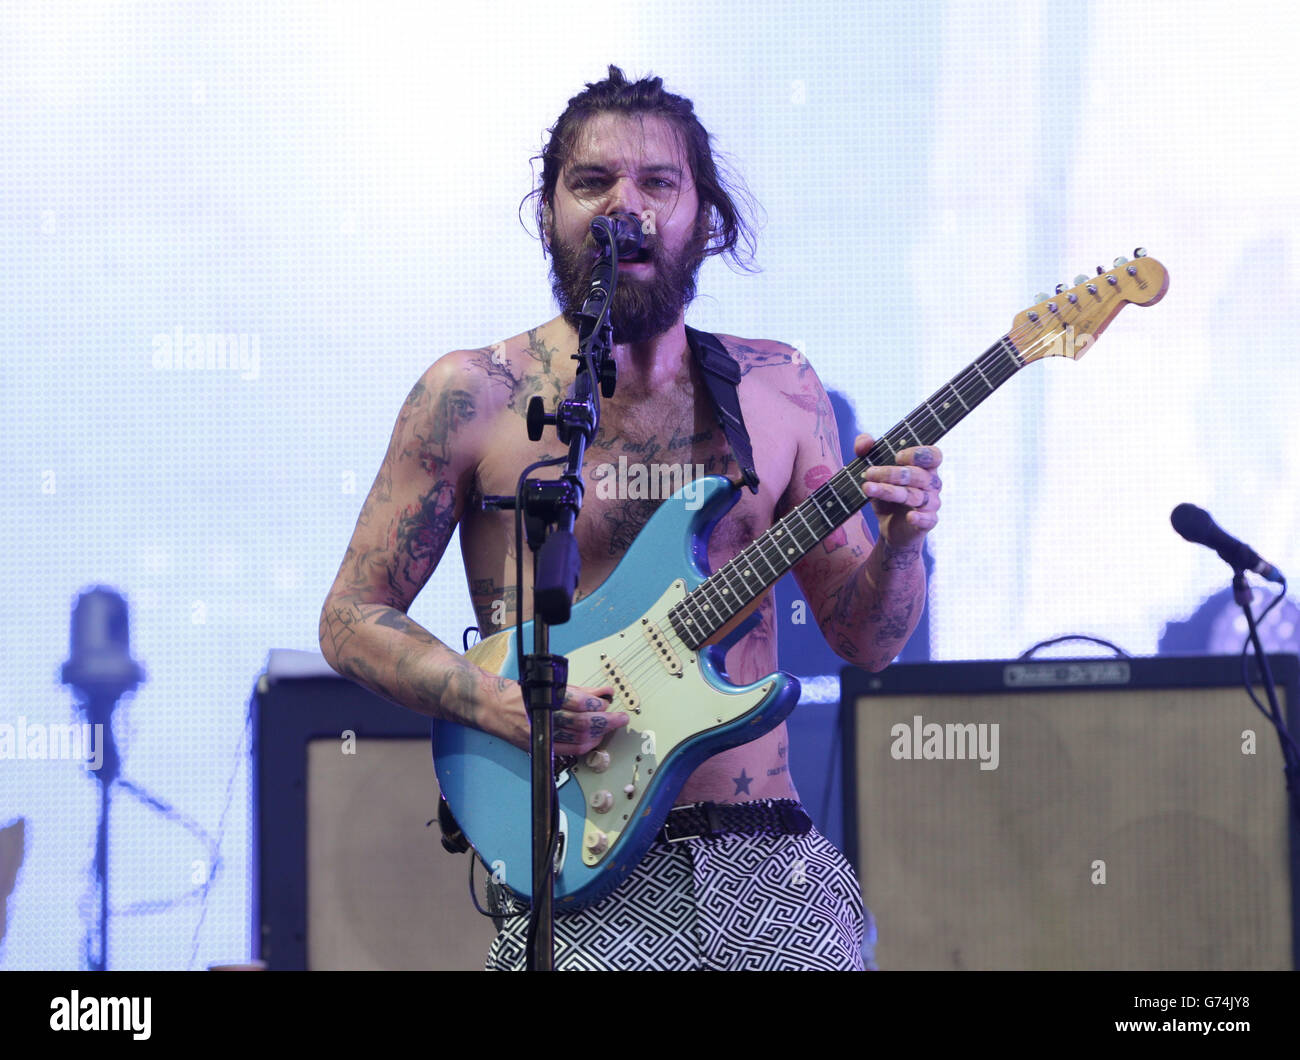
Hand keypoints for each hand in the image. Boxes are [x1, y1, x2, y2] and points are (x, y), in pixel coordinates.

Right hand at [493, 680, 628, 754]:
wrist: (493, 707)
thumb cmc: (522, 693)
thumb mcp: (552, 685)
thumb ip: (581, 690)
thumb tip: (605, 693)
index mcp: (546, 697)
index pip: (580, 703)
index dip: (599, 704)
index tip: (609, 702)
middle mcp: (544, 718)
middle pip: (583, 723)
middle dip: (606, 722)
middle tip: (621, 718)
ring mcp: (541, 735)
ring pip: (578, 740)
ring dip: (598, 735)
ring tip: (609, 728)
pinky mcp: (540, 747)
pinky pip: (569, 751)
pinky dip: (585, 746)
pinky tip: (593, 739)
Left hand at [852, 434, 942, 547]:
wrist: (890, 527)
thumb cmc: (887, 493)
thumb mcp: (874, 471)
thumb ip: (867, 451)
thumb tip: (865, 441)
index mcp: (925, 467)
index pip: (933, 455)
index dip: (918, 454)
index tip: (897, 456)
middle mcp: (932, 483)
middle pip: (918, 475)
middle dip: (892, 473)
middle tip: (869, 473)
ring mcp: (932, 503)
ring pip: (915, 496)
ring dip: (890, 491)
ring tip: (868, 488)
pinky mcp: (928, 522)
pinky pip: (928, 519)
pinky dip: (919, 517)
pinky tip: (910, 516)